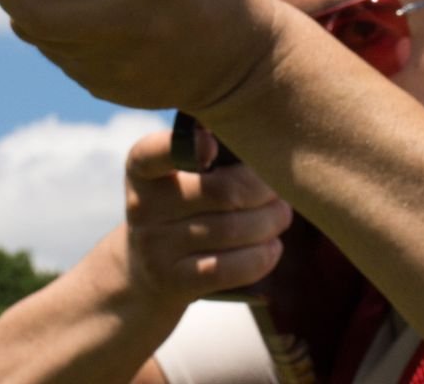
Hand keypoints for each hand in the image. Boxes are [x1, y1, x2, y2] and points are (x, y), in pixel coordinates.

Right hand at [120, 129, 291, 306]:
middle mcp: (142, 206)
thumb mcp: (174, 178)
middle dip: (263, 190)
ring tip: (281, 215)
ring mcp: (155, 247)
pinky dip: (259, 257)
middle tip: (280, 190)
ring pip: (231, 230)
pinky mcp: (172, 282)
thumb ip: (206, 154)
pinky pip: (227, 269)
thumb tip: (259, 142)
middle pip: (222, 192)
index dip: (188, 145)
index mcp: (142, 169)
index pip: (158, 151)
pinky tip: (272, 247)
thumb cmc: (177, 210)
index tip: (213, 145)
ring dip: (269, 222)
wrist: (142, 273)